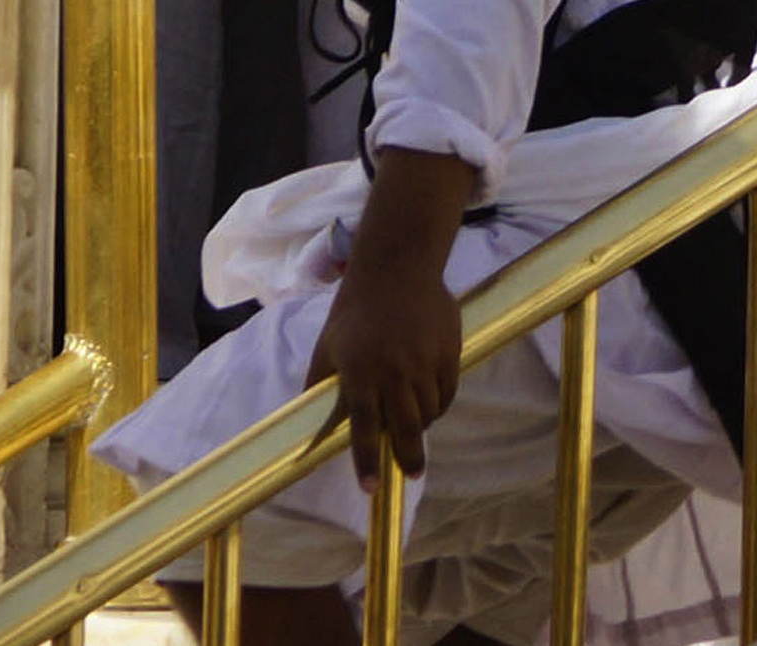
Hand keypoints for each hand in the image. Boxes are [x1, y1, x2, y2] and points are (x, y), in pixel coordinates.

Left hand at [303, 147, 471, 481]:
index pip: (364, 427)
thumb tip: (307, 421)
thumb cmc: (354, 311)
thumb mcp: (328, 347)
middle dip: (409, 456)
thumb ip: (319, 385)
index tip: (368, 486)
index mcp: (360, 372)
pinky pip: (447, 391)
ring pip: (429, 411)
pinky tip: (431, 405)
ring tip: (414, 426)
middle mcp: (394, 371)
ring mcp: (425, 361)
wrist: (397, 270)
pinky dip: (439, 404)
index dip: (365, 460)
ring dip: (422, 425)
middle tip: (411, 473)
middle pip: (406, 427)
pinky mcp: (449, 351)